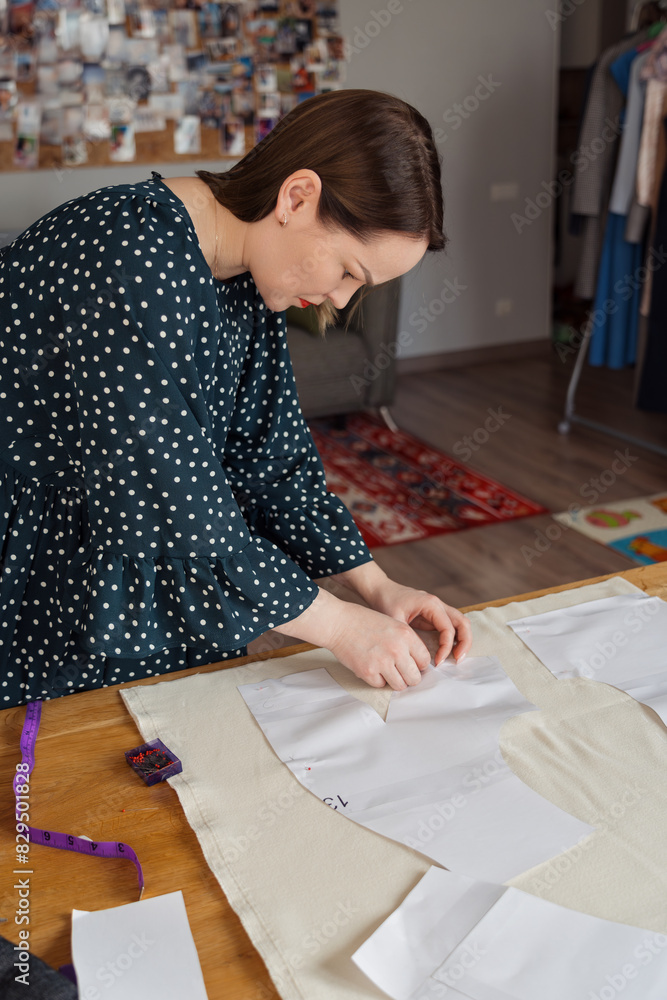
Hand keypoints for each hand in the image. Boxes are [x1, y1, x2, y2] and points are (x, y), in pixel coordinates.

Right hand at [274, 588, 431, 689]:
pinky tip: (372, 667)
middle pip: (415, 678)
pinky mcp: (368, 672)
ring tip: (386, 670)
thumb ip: (407, 642)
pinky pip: (380, 685)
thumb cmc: (363, 621)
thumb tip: (417, 663)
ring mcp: (382, 662)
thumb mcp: (393, 624)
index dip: (418, 665)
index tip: (412, 664)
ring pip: (400, 685)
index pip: (425, 661)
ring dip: (394, 680)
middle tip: (400, 672)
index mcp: (406, 635)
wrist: (339, 622)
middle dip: (408, 677)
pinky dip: (377, 679)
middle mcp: (397, 649)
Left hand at [363, 579, 472, 665]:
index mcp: (431, 603)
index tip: (438, 661)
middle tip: (457, 661)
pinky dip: (455, 638)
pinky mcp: (434, 616)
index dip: (446, 647)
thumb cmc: (386, 601)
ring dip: (462, 640)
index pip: (448, 628)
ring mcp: (438, 610)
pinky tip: (448, 651)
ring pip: (461, 624)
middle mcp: (438, 605)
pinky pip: (451, 626)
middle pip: (463, 623)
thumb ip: (407, 636)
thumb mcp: (394, 619)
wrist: (380, 590)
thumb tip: (419, 655)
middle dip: (464, 643)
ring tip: (456, 658)